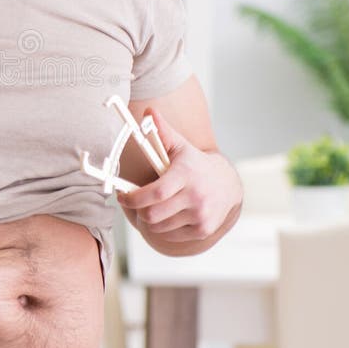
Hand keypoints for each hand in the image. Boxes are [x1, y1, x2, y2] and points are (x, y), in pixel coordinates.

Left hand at [117, 108, 242, 244]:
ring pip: (159, 227)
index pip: (155, 193)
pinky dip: (163, 228)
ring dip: (150, 219)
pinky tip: (167, 216)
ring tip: (151, 208)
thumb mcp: (180, 146)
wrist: (227, 184)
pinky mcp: (203, 229)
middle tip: (135, 202)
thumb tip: (148, 112)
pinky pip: (170, 235)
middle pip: (152, 214)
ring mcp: (200, 215)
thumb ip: (161, 131)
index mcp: (185, 174)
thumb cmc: (194, 164)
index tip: (121, 196)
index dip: (133, 198)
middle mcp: (195, 196)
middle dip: (138, 209)